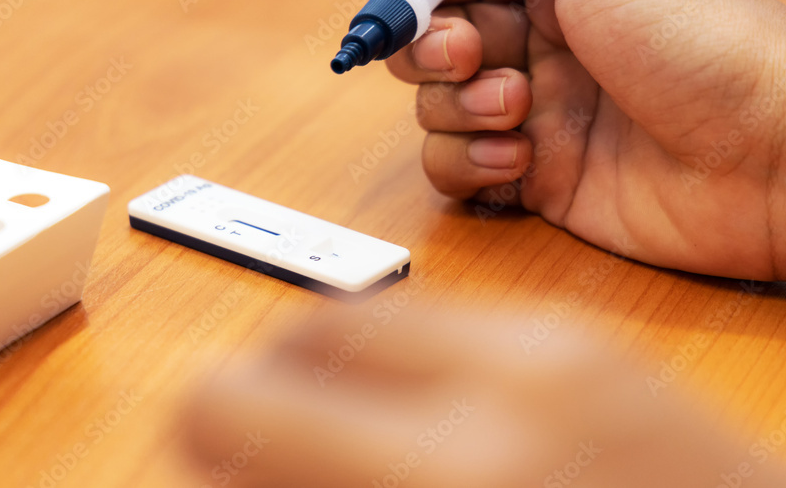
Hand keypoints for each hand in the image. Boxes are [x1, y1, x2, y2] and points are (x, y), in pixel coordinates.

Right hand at [180, 307, 785, 486]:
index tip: (191, 439)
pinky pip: (452, 325)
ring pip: (381, 314)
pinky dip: (405, 357)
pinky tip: (414, 410)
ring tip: (331, 415)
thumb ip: (325, 467)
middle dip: (260, 382)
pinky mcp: (594, 348)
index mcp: (448, 474)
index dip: (199, 424)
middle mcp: (504, 391)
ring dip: (330, 359)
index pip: (241, 406)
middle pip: (310, 332)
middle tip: (251, 425)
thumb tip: (234, 460)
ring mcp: (560, 355)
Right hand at [381, 0, 785, 279]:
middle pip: (435, 42)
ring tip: (519, 108)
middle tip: (466, 54)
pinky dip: (469, 162)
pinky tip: (518, 159)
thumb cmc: (702, 43)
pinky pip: (459, 168)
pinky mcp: (537, 179)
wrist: (774, 159)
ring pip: (437, 107)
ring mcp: (538, 115)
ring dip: (457, 106)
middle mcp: (542, 45)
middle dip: (432, 47)